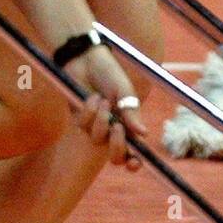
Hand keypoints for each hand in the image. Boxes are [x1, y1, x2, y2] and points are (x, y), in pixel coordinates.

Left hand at [63, 44, 147, 170]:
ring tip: (103, 100)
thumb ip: (132, 112)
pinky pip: (84, 126)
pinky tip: (92, 97)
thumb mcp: (125, 92)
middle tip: (117, 127)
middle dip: (117, 146)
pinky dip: (89, 111)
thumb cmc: (110, 74)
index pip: (133, 154)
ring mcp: (95, 127)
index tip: (135, 162)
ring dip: (101, 121)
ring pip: (98, 140)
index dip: (135, 163)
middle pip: (115, 157)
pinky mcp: (79, 120)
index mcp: (128, 127)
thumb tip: (144, 134)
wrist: (87, 59)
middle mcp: (113, 131)